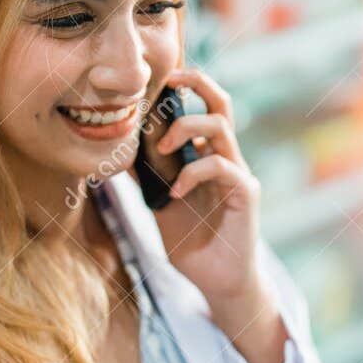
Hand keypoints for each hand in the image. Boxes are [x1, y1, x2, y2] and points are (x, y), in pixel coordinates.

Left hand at [151, 67, 287, 362]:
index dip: (180, 90)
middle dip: (196, 81)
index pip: (200, 108)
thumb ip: (146, 178)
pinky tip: (176, 193)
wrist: (219, 282)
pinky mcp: (245, 194)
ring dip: (187, 127)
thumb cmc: (193, 244)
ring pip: (221, 126)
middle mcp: (226, 158)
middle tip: (169, 80)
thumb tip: (118, 151)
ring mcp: (238, 174)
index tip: (151, 86)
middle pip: (221, 102)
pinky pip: (221, 167)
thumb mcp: (159, 205)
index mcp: (207, 156)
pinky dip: (194, 173)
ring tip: (163, 147)